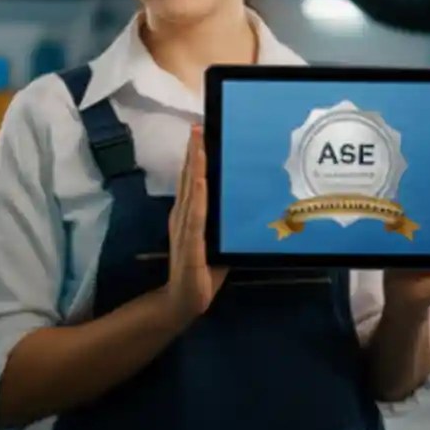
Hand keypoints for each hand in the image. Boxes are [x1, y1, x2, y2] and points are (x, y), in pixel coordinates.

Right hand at [164, 124, 228, 325]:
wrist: (182, 302)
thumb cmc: (201, 275)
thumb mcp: (217, 246)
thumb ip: (226, 231)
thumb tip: (248, 215)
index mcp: (188, 216)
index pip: (192, 181)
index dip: (194, 158)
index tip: (199, 135)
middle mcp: (184, 216)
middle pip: (189, 179)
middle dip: (193, 153)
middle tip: (197, 127)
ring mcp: (185, 228)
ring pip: (191, 190)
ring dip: (195, 166)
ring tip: (198, 144)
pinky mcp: (191, 243)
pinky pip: (196, 216)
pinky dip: (198, 196)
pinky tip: (201, 180)